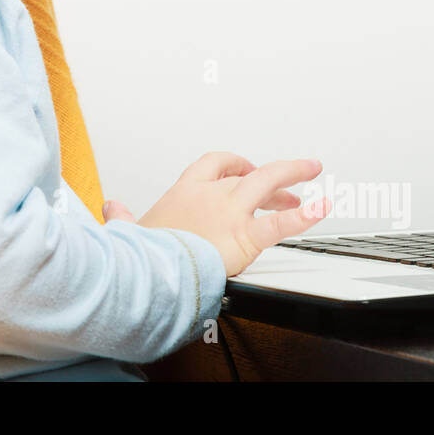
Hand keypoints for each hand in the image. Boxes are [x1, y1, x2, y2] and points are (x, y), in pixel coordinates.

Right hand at [108, 152, 329, 277]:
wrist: (149, 271)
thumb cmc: (141, 253)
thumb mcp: (129, 229)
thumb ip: (123, 217)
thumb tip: (112, 208)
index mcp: (185, 191)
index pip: (214, 164)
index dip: (233, 163)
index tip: (243, 168)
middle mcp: (211, 195)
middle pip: (249, 173)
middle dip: (274, 172)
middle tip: (294, 174)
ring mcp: (230, 212)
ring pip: (268, 184)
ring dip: (294, 177)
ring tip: (314, 174)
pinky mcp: (245, 236)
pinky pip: (281, 224)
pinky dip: (305, 215)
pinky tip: (321, 207)